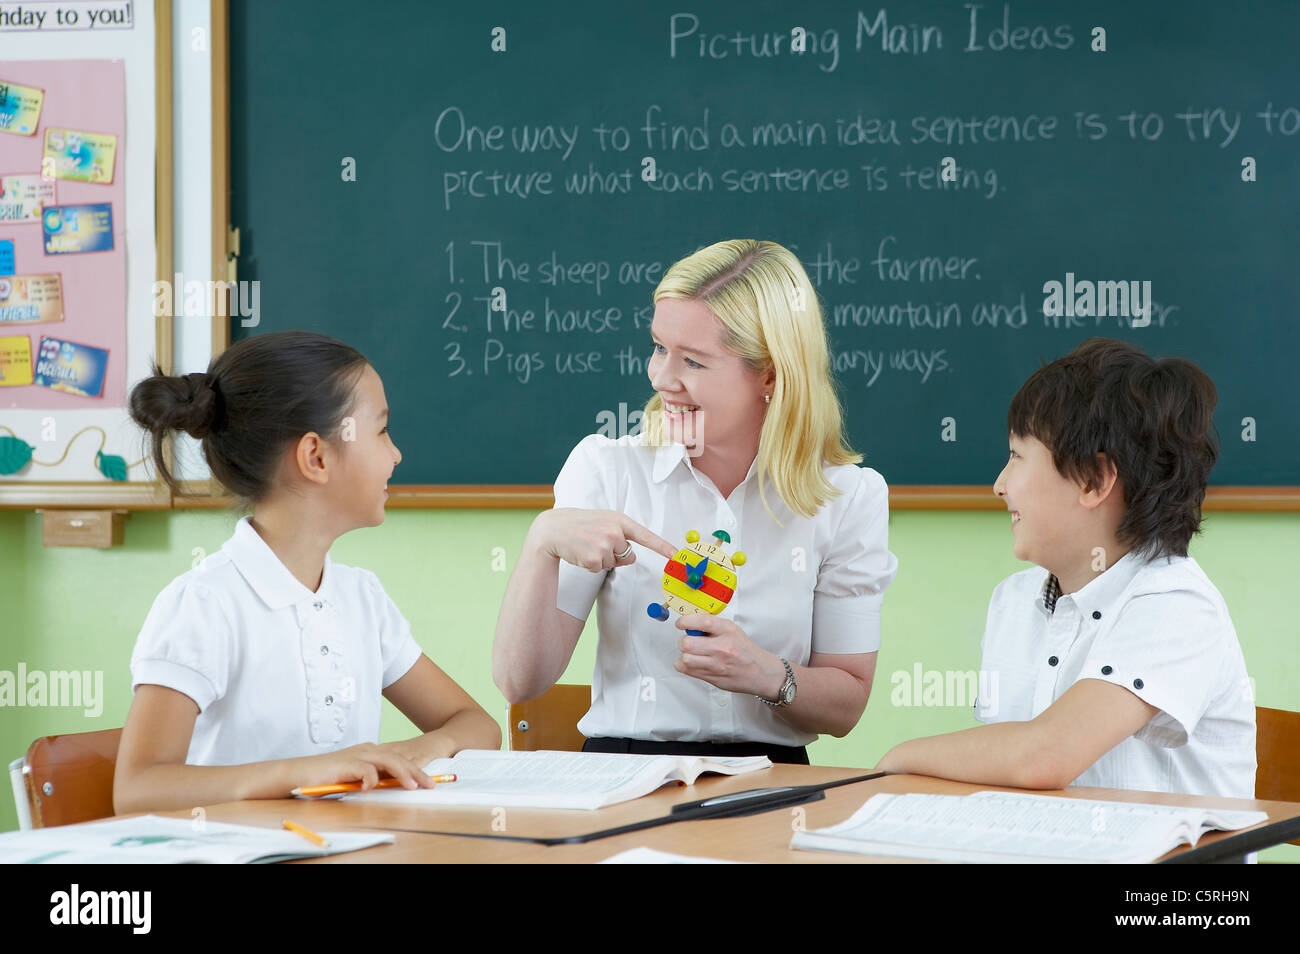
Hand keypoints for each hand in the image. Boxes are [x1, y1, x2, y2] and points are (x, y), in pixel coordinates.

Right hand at [292, 742, 433, 792]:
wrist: (298, 773)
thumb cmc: (324, 777)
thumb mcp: (354, 778)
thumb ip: (371, 779)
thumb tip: (389, 787)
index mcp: (370, 753)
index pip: (399, 760)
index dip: (415, 770)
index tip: (428, 782)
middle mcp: (366, 750)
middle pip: (399, 759)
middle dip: (416, 772)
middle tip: (430, 784)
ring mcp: (357, 755)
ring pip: (388, 761)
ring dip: (402, 773)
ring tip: (412, 786)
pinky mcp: (345, 763)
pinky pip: (365, 769)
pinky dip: (371, 779)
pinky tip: (372, 788)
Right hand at [530, 508, 676, 571]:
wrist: (553, 529)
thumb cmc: (580, 525)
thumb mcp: (604, 523)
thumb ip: (621, 536)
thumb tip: (631, 557)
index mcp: (620, 520)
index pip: (647, 536)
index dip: (664, 548)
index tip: (677, 556)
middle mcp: (615, 531)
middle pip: (629, 556)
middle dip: (615, 554)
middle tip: (596, 541)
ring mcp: (605, 545)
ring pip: (615, 563)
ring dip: (602, 559)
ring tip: (586, 545)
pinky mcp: (594, 558)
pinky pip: (601, 569)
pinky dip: (591, 565)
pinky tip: (581, 552)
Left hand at [672, 614, 787, 698]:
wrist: (761, 672)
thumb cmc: (746, 651)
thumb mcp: (733, 630)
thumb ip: (712, 627)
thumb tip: (690, 624)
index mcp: (727, 631)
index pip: (702, 621)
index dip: (685, 621)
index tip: (681, 623)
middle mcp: (722, 647)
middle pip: (688, 643)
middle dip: (684, 641)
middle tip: (688, 641)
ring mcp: (717, 664)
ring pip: (686, 659)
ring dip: (684, 655)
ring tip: (691, 653)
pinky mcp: (713, 678)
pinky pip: (687, 671)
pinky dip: (684, 665)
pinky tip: (691, 662)